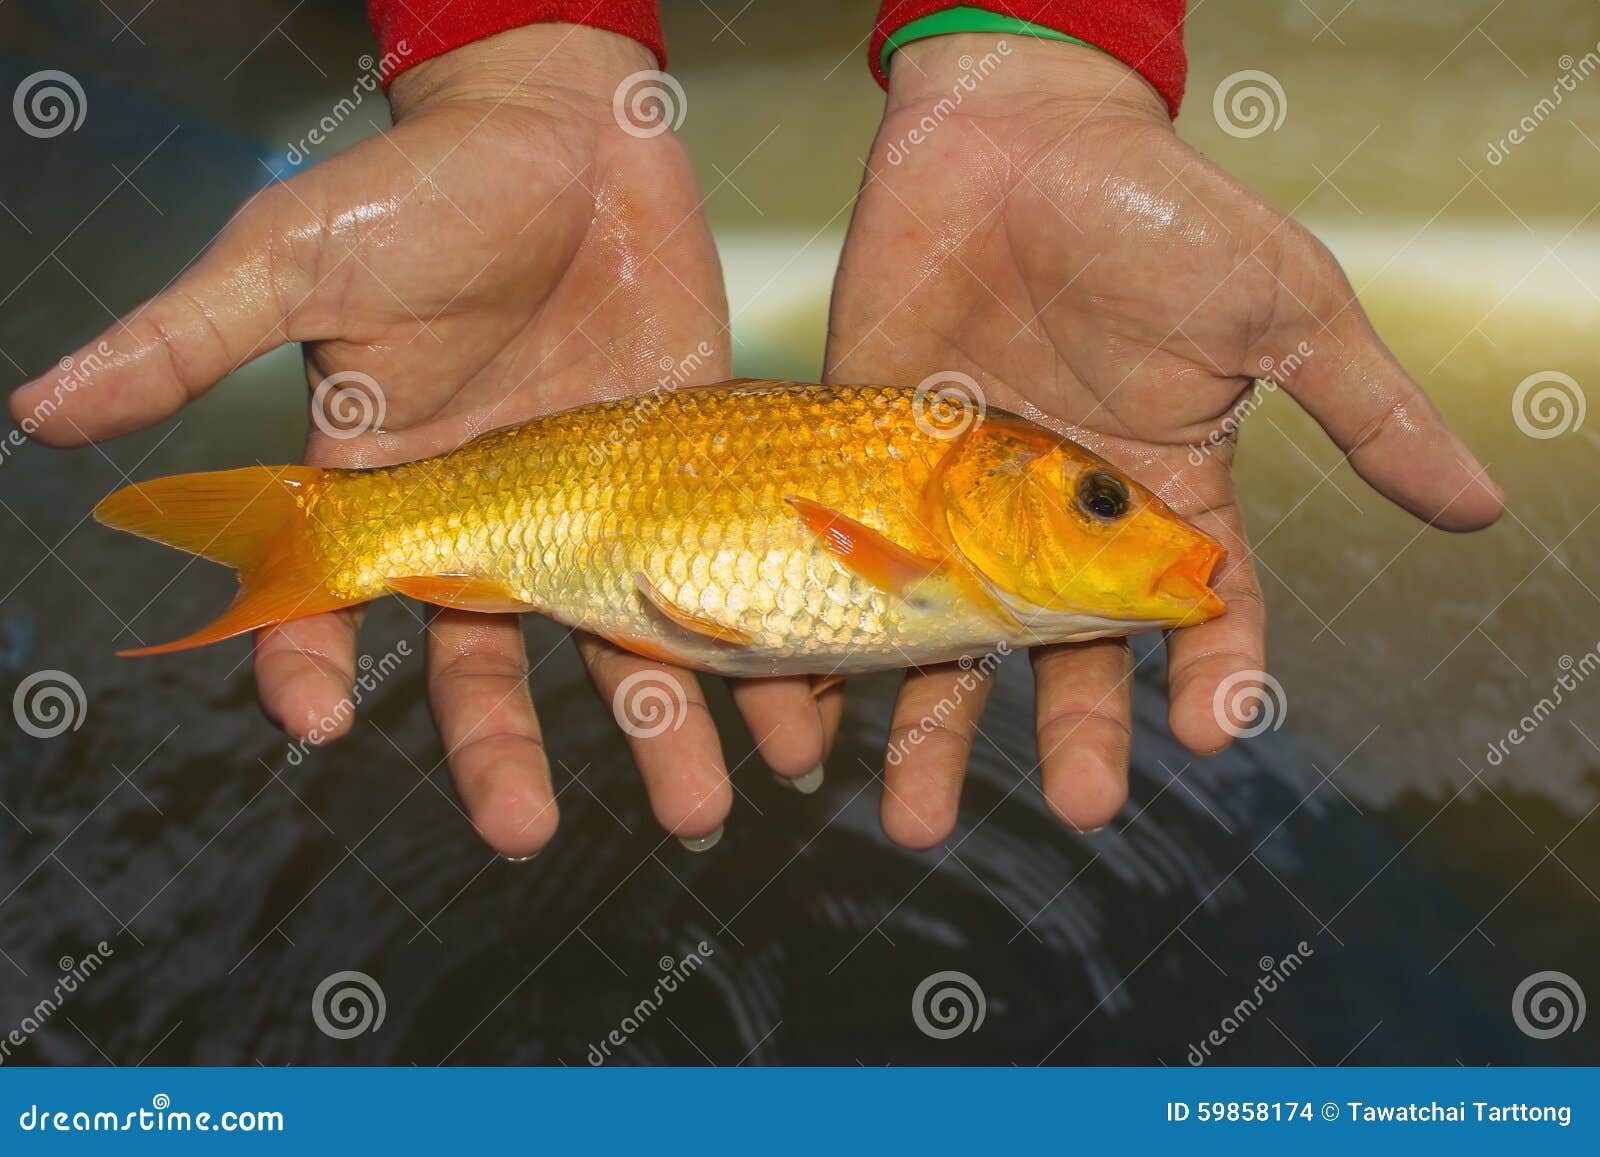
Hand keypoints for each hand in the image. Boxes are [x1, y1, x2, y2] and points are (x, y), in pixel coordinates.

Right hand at [10, 24, 835, 856]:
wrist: (572, 131)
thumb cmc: (424, 185)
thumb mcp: (299, 256)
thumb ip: (190, 339)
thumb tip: (40, 409)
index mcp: (391, 486)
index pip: (336, 606)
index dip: (315, 667)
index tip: (321, 726)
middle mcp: (495, 519)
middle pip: (490, 662)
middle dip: (504, 751)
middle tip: (527, 833)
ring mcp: (598, 508)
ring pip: (619, 643)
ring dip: (655, 731)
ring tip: (695, 810)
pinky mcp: (687, 478)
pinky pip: (720, 578)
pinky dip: (756, 646)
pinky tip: (793, 711)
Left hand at [825, 35, 1503, 847]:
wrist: (1005, 133)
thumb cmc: (1155, 208)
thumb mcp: (1277, 303)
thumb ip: (1362, 409)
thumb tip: (1479, 505)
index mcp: (1163, 495)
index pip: (1204, 614)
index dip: (1217, 675)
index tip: (1213, 732)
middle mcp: (1060, 522)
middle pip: (1072, 657)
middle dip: (1076, 736)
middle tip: (1081, 809)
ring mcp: (963, 507)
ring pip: (952, 643)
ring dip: (936, 732)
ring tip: (914, 817)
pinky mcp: (874, 474)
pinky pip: (851, 574)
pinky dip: (826, 646)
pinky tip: (809, 715)